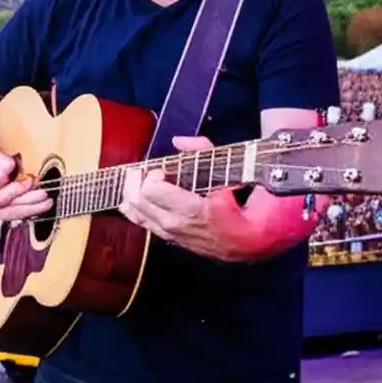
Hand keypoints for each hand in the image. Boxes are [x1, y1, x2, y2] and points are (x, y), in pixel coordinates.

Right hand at [0, 140, 51, 220]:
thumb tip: (11, 166)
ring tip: (46, 202)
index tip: (11, 166)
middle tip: (38, 188)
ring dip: (28, 208)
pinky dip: (25, 213)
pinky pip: (9, 215)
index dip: (0, 179)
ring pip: (5, 213)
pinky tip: (39, 208)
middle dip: (21, 195)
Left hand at [118, 136, 247, 261]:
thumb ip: (204, 151)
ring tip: (133, 183)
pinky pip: (145, 225)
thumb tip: (179, 140)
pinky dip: (137, 211)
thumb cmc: (243, 206)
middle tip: (143, 171)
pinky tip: (134, 202)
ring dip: (132, 197)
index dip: (153, 175)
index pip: (153, 191)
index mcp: (194, 210)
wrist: (250, 242)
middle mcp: (179, 225)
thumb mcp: (231, 172)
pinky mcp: (172, 240)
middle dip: (137, 183)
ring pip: (138, 216)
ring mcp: (173, 235)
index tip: (163, 169)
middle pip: (139, 202)